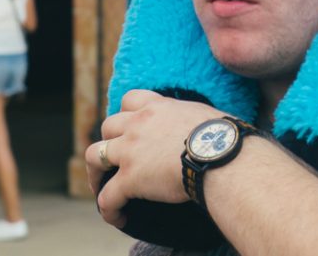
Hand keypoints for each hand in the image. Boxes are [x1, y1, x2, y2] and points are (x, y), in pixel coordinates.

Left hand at [85, 90, 223, 226]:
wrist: (219, 157)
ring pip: (95, 156)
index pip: (130, 100)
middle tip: (115, 158)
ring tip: (101, 186)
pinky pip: (108, 195)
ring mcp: (130, 151)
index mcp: (157, 107)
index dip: (126, 113)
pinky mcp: (130, 178)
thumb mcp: (201, 115)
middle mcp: (138, 124)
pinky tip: (117, 217)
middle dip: (108, 141)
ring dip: (95, 172)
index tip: (131, 126)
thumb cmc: (221, 138)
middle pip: (108, 126)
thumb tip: (202, 128)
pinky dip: (108, 207)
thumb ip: (189, 117)